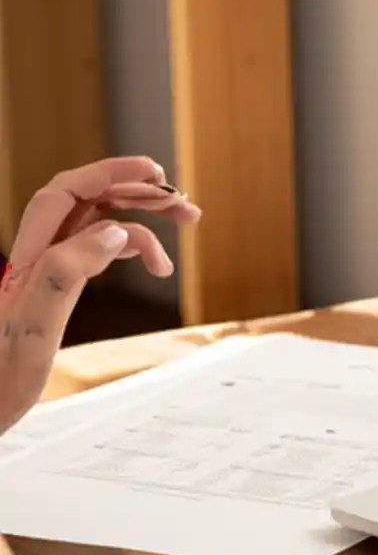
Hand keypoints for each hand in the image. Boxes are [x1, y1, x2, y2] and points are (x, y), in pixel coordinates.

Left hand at [0, 157, 200, 432]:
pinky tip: (153, 262)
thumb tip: (113, 231)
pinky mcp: (55, 290)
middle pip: (87, 203)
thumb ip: (65, 276)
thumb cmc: (0, 381)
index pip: (66, 194)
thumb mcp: (33, 333)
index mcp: (28, 260)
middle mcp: (35, 258)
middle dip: (136, 194)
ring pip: (97, 225)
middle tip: (183, 205)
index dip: (109, 174)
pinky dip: (130, 249)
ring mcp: (46, 273)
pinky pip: (97, 252)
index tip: (154, 173)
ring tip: (182, 225)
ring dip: (142, 220)